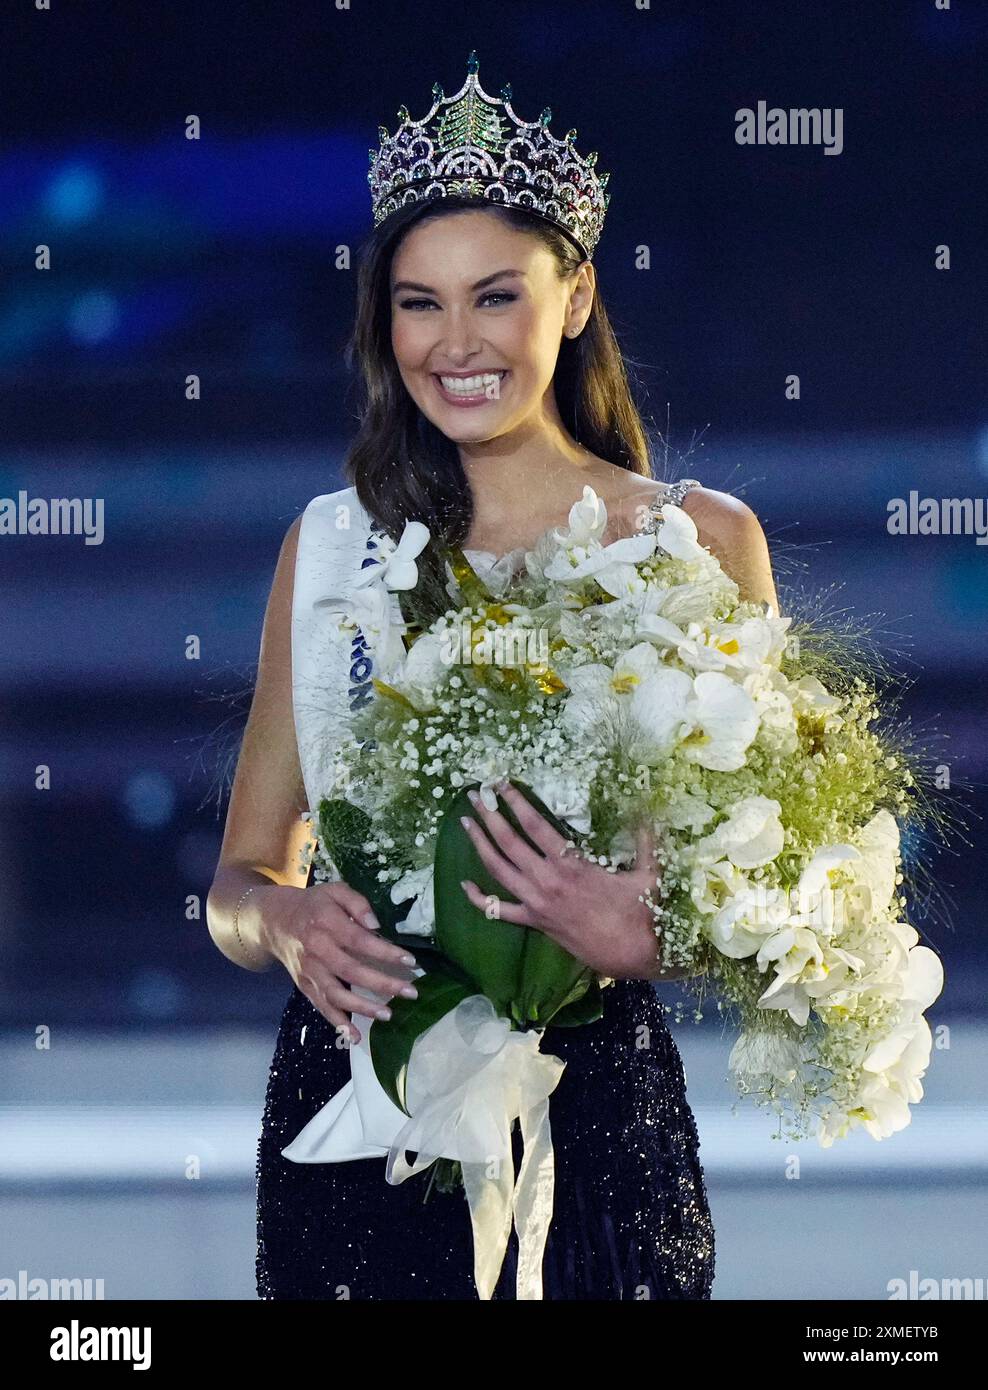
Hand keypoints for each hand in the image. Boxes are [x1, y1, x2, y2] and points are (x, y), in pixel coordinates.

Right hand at [255, 882, 419, 1044]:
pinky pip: (321, 1007)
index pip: (359, 940)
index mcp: (326, 923)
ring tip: (388, 1015)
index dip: (385, 952)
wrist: (274, 921)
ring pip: (336, 994)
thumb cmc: (313, 905)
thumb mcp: (334, 891)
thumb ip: (357, 903)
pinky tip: (355, 1036)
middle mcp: (317, 949)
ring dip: (362, 1007)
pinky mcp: (304, 986)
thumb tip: (376, 925)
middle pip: (351, 970)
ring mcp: (309, 971)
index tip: (410, 962)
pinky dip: (337, 1023)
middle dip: (383, 984)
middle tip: (410, 992)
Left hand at [458, 780, 664, 980]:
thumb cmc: (641, 913)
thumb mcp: (648, 872)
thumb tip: (648, 814)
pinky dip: (479, 899)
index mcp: (572, 864)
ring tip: (466, 823)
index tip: (502, 784)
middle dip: (489, 816)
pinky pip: (499, 910)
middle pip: (508, 842)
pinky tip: (464, 885)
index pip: (535, 825)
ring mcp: (537, 903)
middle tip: (475, 795)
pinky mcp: (535, 922)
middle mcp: (547, 881)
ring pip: (498, 870)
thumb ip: (646, 841)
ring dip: (479, 845)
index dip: (516, 802)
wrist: (632, 954)